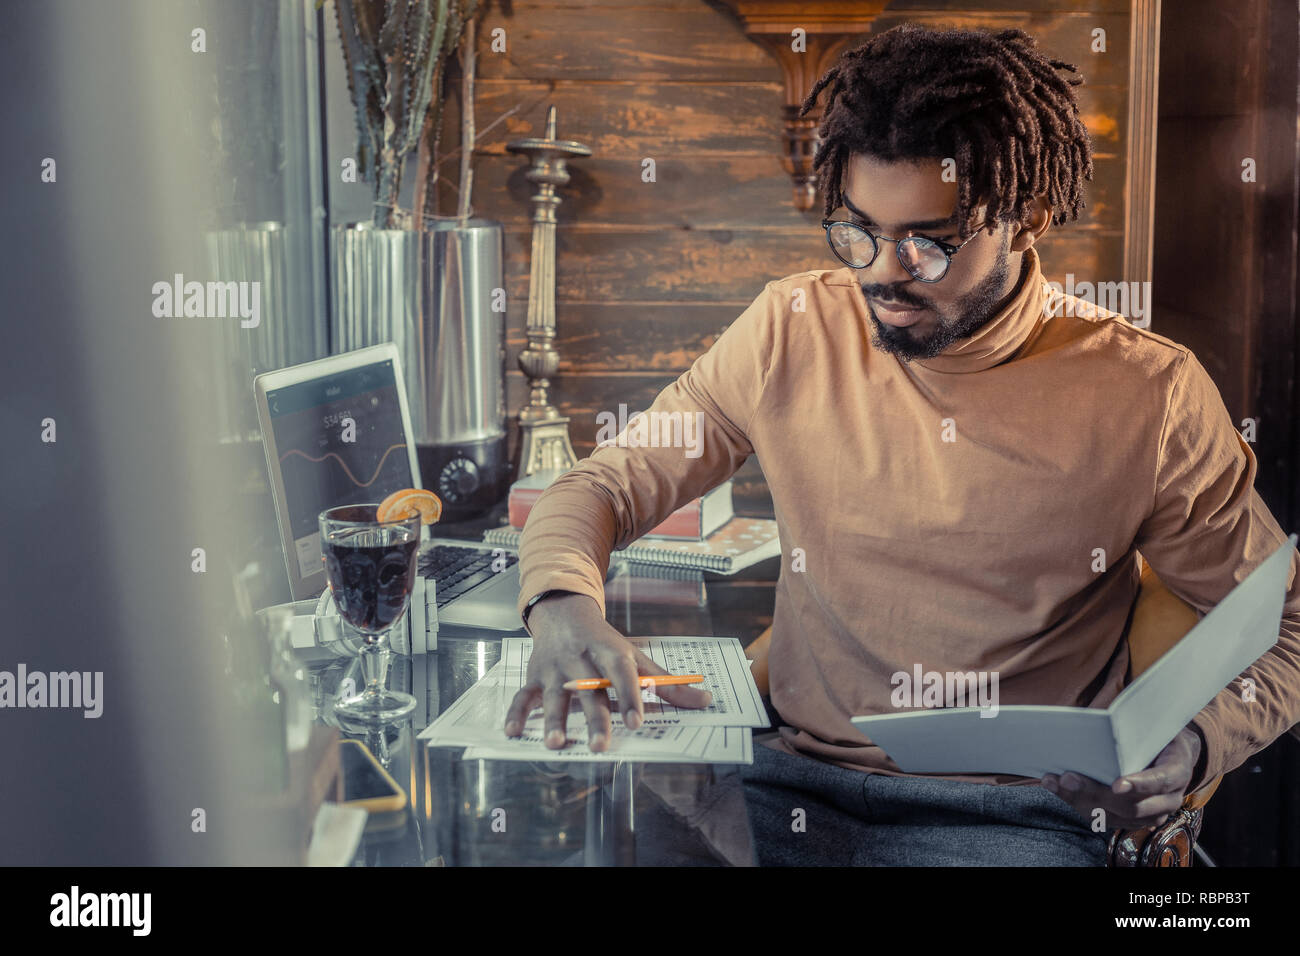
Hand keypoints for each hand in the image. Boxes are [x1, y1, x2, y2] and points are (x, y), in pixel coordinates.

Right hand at [503, 592, 712, 750]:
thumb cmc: (604, 641)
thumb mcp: (635, 655)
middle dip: (594, 718)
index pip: (621, 670)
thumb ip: (666, 683)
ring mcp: (554, 668)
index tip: (637, 721)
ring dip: (554, 720)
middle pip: (588, 689)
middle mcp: (580, 658)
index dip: (629, 695)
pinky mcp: (533, 676)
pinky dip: (516, 714)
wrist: (563, 611)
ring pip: (553, 695)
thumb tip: (705, 701)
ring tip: (558, 744)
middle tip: (601, 746)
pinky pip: (521, 696)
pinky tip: (513, 733)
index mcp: (608, 649)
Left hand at [1041, 726, 1202, 829]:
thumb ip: (1137, 727)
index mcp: (1177, 772)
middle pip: (1131, 806)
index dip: (1140, 784)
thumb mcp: (1155, 724)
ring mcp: (1149, 814)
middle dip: (1096, 793)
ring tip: (1054, 782)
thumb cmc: (1157, 734)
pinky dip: (1076, 803)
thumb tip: (1107, 720)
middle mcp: (1168, 800)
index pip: (1161, 782)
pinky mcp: (1130, 820)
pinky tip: (1056, 787)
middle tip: (1068, 777)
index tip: (1117, 784)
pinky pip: (1102, 818)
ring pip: (1113, 815)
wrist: (1171, 754)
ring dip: (1079, 800)